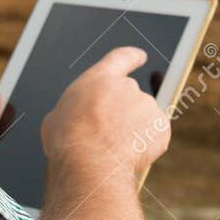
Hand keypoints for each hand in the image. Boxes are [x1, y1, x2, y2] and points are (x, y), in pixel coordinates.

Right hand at [41, 47, 169, 189]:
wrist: (90, 162)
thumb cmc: (68, 141)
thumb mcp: (58, 115)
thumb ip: (76, 109)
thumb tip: (76, 121)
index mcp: (100, 79)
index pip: (121, 58)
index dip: (132, 57)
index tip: (141, 56)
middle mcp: (127, 86)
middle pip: (130, 95)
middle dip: (123, 113)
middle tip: (107, 135)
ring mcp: (147, 105)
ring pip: (143, 118)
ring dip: (133, 131)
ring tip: (113, 149)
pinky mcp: (160, 127)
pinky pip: (155, 136)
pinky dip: (145, 146)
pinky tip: (127, 156)